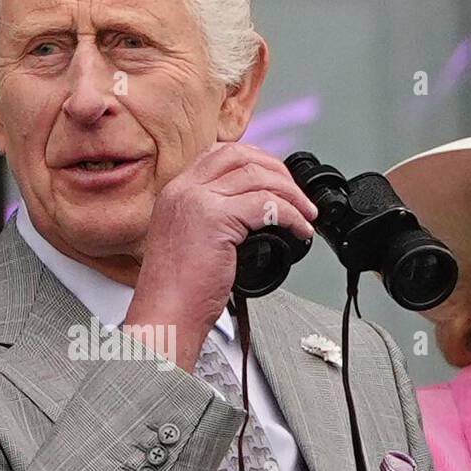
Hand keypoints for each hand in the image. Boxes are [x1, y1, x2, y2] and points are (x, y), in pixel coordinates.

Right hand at [124, 142, 316, 370]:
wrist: (165, 315)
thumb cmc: (176, 292)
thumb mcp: (189, 242)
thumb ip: (212, 220)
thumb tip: (251, 217)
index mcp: (174, 192)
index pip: (217, 154)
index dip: (252, 160)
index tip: (274, 178)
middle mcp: (183, 190)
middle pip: (239, 155)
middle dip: (275, 169)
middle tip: (295, 193)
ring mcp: (198, 201)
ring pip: (257, 176)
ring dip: (291, 193)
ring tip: (305, 213)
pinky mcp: (216, 218)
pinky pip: (267, 204)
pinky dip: (292, 215)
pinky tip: (300, 229)